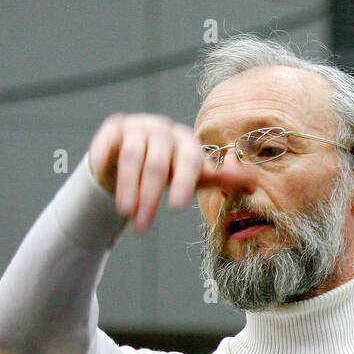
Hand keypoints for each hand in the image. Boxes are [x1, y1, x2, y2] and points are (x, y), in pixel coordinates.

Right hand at [88, 113, 256, 232]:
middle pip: (157, 164)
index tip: (176, 207)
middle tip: (142, 226)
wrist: (138, 158)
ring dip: (128, 188)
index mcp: (187, 143)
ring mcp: (137, 128)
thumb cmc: (172, 170)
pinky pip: (108, 140)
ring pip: (132, 157)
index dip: (182, 183)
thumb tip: (252, 185)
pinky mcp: (114, 130)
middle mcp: (163, 131)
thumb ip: (221, 179)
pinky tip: (101, 172)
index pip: (188, 161)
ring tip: (126, 214)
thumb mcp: (195, 176)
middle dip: (149, 197)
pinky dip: (104, 155)